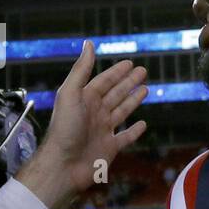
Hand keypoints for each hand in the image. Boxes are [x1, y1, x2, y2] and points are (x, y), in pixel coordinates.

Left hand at [16, 41, 148, 208]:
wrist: (63, 165)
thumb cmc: (64, 129)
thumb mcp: (70, 93)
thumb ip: (80, 70)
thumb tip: (88, 44)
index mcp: (85, 99)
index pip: (104, 81)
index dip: (117, 71)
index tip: (129, 62)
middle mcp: (94, 113)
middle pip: (115, 93)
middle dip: (128, 82)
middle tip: (142, 71)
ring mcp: (103, 131)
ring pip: (122, 111)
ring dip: (133, 100)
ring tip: (145, 89)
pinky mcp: (110, 148)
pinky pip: (126, 137)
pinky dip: (135, 131)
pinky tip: (142, 124)